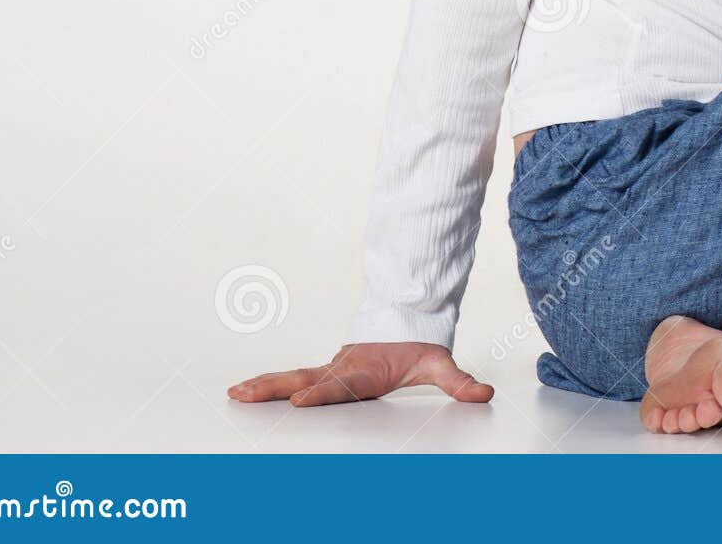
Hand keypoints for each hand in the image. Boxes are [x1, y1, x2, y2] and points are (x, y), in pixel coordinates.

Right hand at [227, 342, 493, 407]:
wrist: (406, 319)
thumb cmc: (418, 346)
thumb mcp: (440, 364)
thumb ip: (460, 382)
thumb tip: (485, 393)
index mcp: (365, 371)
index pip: (341, 385)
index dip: (323, 394)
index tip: (301, 402)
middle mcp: (343, 369)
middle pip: (306, 380)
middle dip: (277, 389)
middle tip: (246, 394)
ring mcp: (331, 369)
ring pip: (294, 377)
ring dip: (265, 386)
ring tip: (236, 392)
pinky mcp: (325, 371)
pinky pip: (294, 378)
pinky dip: (270, 384)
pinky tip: (248, 392)